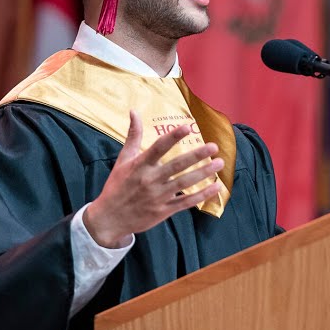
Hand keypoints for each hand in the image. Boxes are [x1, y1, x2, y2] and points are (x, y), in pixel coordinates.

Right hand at [83, 110, 222, 247]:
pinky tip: (216, 186)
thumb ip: (133, 136)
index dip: (173, 137)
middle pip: (176, 165)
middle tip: (214, 146)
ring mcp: (158, 196)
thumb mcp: (123, 160)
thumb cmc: (116, 185)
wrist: (110, 218)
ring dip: (204, 173)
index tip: (188, 126)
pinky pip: (187, 202)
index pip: (159, 147)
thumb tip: (134, 111)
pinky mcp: (164, 210)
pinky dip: (202, 195)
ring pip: (185, 183)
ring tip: (220, 163)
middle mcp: (149, 180)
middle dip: (196, 155)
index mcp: (139, 165)